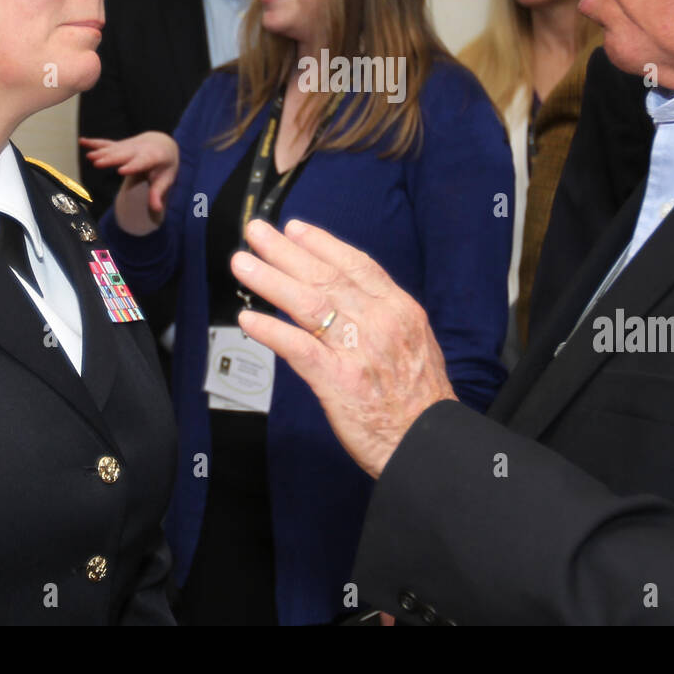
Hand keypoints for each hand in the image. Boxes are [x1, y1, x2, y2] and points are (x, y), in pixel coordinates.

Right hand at [80, 133, 178, 233]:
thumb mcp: (166, 179)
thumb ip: (158, 193)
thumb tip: (157, 210)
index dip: (132, 166)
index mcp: (154, 156)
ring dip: (101, 153)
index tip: (121, 171)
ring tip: (90, 158)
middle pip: (124, 154)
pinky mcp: (119, 145)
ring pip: (113, 149)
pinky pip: (106, 143)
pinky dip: (94, 143)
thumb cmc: (164, 165)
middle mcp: (140, 148)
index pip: (142, 162)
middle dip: (111, 159)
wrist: (162, 143)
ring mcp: (128, 145)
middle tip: (97, 164)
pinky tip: (82, 141)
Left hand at [231, 218, 456, 478]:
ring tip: (243, 264)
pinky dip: (272, 331)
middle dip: (286, 252)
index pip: (356, 265)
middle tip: (257, 233)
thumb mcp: (415, 345)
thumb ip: (383, 319)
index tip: (296, 229)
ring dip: (270, 280)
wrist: (430, 445)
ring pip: (308, 304)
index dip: (322, 244)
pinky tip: (250, 320)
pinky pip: (299, 348)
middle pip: (325, 277)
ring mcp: (359, 350)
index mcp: (400, 310)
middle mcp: (380, 322)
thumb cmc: (421, 402)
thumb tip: (350, 302)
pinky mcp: (339, 381)